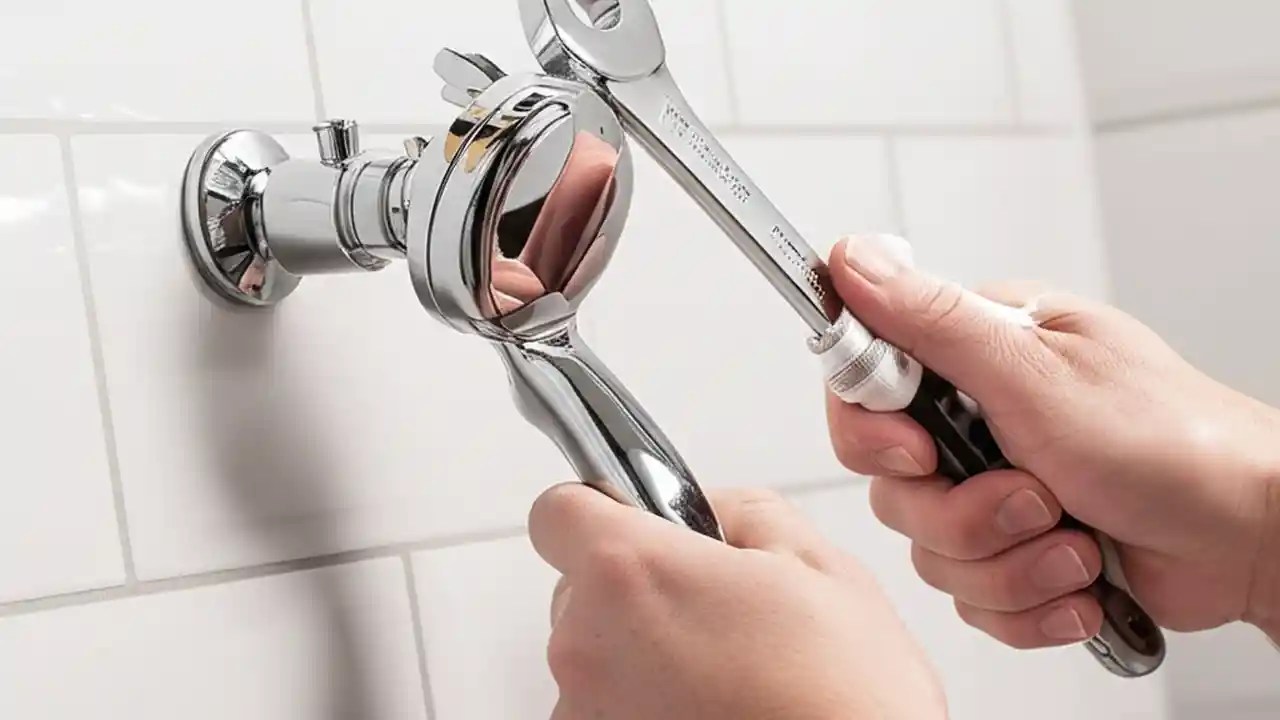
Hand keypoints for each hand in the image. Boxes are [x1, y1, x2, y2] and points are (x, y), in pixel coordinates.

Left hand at [529, 485, 946, 719]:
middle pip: (580, 586)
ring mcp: (586, 711)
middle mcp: (586, 644)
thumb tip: (714, 510)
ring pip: (595, 652)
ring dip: (642, 651)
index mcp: (630, 572)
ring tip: (727, 674)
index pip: (558, 511)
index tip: (644, 523)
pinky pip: (604, 709)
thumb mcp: (821, 567)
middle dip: (639, 585)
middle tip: (717, 607)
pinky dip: (643, 705)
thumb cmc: (844, 701)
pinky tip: (711, 711)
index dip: (604, 509)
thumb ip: (746, 511)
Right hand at [826, 233, 1279, 647]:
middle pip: (892, 487)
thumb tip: (851, 258)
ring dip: (1011, 564)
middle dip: (963, 515)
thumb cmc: (1168, 440)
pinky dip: (1030, 603)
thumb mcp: (1035, 372)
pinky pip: (975, 599)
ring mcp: (996, 490)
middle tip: (1034, 498)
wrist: (1248, 535)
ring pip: (933, 552)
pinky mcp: (1017, 551)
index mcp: (976, 355)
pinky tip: (1081, 584)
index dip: (872, 434)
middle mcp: (977, 420)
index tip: (919, 454)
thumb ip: (931, 321)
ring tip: (1076, 543)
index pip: (863, 386)